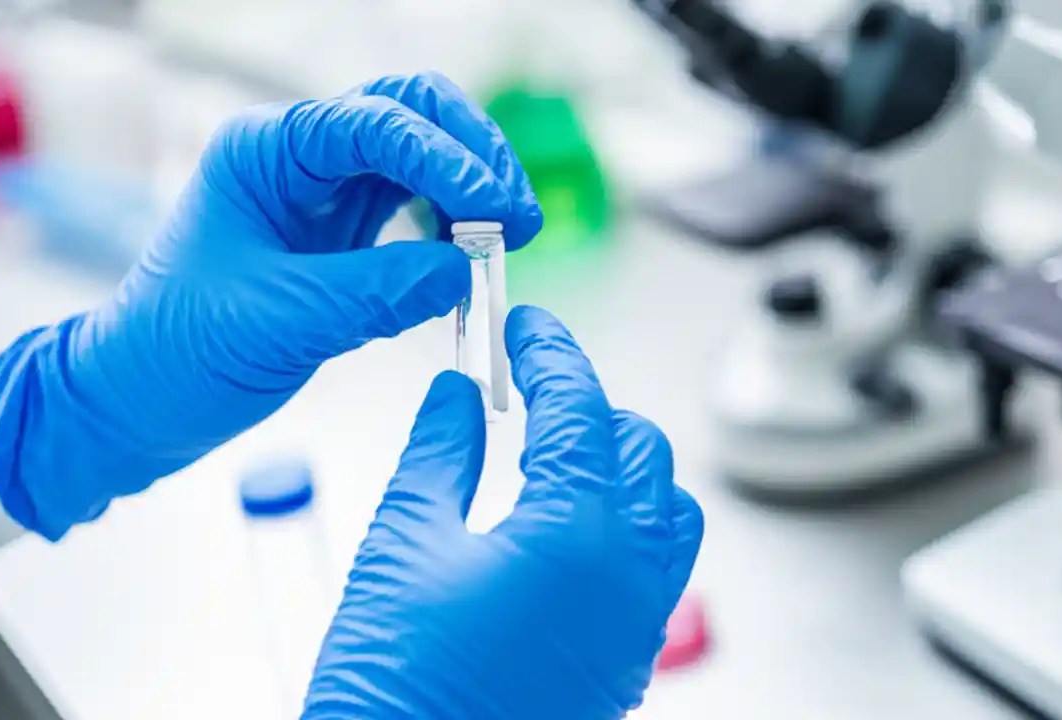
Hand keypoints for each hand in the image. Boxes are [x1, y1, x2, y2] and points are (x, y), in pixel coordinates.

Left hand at [0, 73, 541, 539]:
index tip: (492, 210)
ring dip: (475, 187)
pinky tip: (474, 261)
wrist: (140, 397)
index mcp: (267, 153)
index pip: (374, 124)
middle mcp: (302, 157)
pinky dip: (457, 226)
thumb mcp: (280, 324)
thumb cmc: (181, 352)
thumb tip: (466, 270)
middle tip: (516, 219)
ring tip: (509, 240)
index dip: (444, 157)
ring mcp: (328, 191)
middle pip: (412, 111)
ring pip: (425, 154)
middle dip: (473, 153)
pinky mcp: (348, 232)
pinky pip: (420, 207)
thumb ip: (375, 293)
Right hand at [304, 307, 704, 719]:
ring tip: (557, 451)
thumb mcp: (403, 546)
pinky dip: (631, 521)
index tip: (523, 327)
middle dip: (586, 403)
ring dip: (621, 463)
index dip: (548, 353)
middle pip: (638, 446)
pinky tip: (572, 522)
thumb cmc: (395, 689)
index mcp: (576, 534)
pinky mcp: (628, 659)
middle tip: (528, 387)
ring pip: (665, 506)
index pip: (579, 408)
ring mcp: (638, 622)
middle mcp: (628, 576)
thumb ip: (440, 453)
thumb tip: (458, 394)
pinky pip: (660, 565)